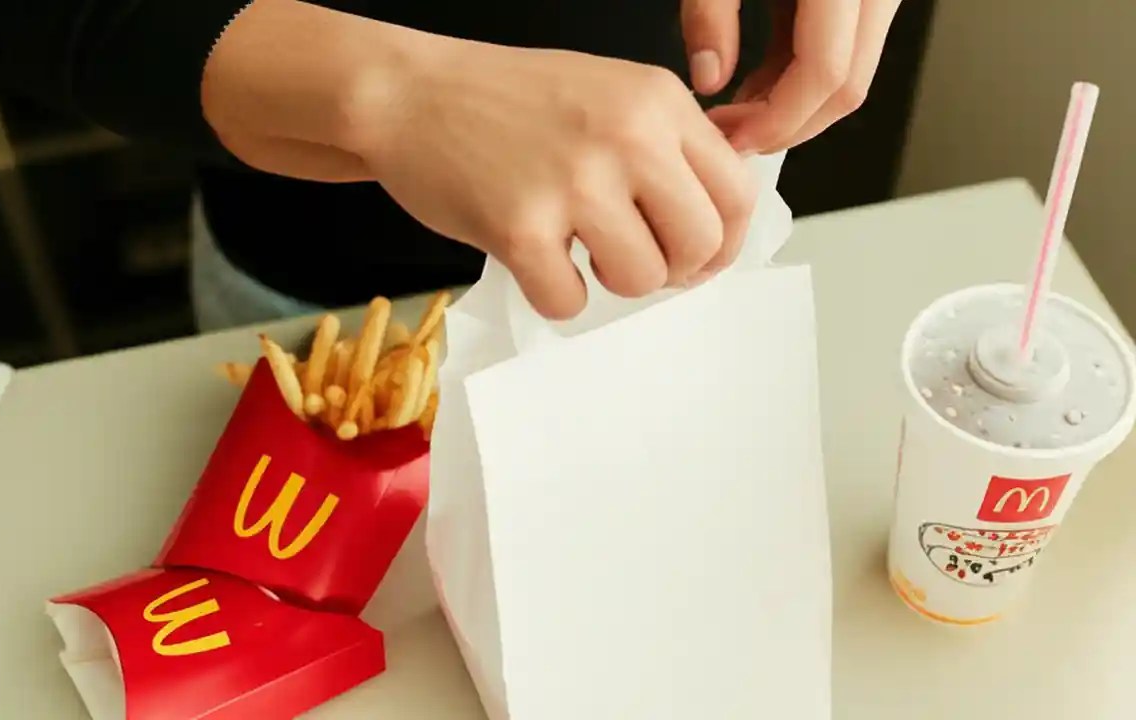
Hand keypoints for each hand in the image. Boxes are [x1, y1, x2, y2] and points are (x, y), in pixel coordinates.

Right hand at [358, 40, 756, 318]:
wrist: (409, 95)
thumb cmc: (505, 100)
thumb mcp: (609, 92)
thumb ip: (668, 144)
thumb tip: (720, 220)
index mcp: (657, 100)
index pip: (737, 193)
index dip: (724, 242)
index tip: (697, 257)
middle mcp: (626, 136)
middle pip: (701, 244)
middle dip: (675, 270)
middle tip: (638, 261)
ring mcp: (573, 183)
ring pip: (643, 280)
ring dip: (614, 281)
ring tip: (579, 250)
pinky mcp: (520, 228)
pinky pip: (571, 301)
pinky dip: (556, 294)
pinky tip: (535, 259)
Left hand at [684, 0, 902, 152]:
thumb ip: (710, 12)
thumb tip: (708, 78)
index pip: (825, 74)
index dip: (776, 118)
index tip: (732, 137)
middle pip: (847, 88)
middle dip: (786, 125)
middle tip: (732, 135)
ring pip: (851, 77)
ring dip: (795, 107)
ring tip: (738, 112)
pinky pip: (845, 52)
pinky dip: (803, 79)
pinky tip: (759, 84)